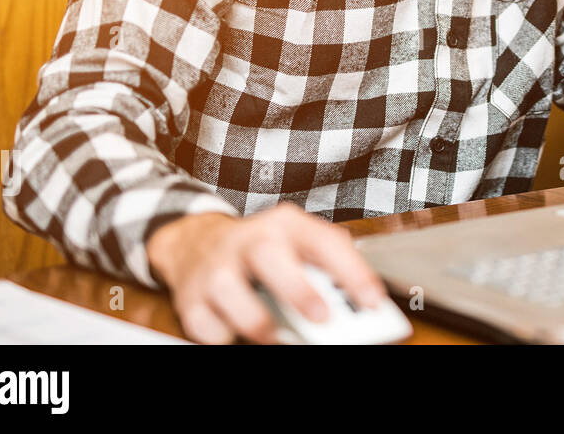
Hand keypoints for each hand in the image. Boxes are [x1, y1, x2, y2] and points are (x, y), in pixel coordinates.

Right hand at [146, 203, 387, 343]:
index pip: (323, 240)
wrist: (197, 243)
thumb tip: (359, 307)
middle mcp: (249, 240)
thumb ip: (327, 269)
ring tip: (281, 339)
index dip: (350, 270)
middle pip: (269, 256)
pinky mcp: (191, 298)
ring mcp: (216, 268)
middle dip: (298, 290)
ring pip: (231, 292)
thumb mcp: (298, 244)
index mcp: (286, 225)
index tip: (372, 300)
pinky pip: (208, 325)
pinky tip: (237, 331)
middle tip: (323, 318)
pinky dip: (226, 336)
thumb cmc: (263, 250)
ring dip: (259, 323)